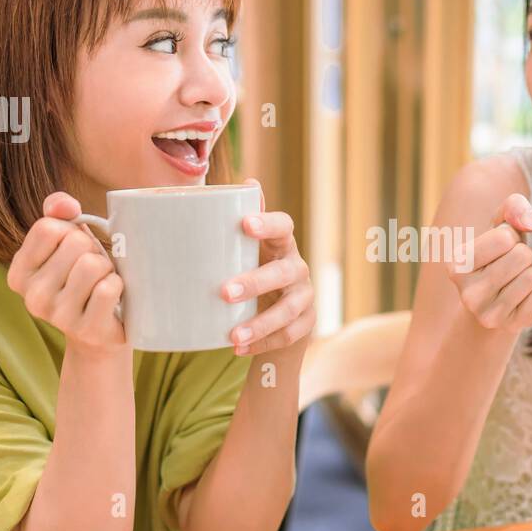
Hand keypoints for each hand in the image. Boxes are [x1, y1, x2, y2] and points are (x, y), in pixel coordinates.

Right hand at [7, 192, 124, 353]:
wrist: (99, 332)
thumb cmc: (83, 277)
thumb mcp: (65, 241)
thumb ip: (57, 211)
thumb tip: (66, 205)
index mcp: (18, 273)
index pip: (48, 227)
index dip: (72, 231)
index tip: (74, 250)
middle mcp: (32, 297)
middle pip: (75, 243)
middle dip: (93, 250)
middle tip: (93, 271)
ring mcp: (58, 317)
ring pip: (93, 264)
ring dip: (107, 268)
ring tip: (101, 282)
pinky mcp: (87, 329)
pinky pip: (108, 288)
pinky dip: (118, 286)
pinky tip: (111, 298)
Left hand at [220, 179, 314, 355]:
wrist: (276, 310)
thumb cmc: (251, 269)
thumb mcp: (244, 249)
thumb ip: (236, 222)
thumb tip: (246, 182)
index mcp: (281, 244)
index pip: (284, 226)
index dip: (268, 223)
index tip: (245, 223)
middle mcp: (297, 267)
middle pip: (283, 273)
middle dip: (255, 282)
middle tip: (224, 292)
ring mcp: (305, 297)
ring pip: (288, 311)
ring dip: (260, 324)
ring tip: (232, 336)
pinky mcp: (307, 323)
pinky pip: (289, 335)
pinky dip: (264, 343)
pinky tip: (239, 349)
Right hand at [447, 192, 531, 331]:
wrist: (492, 305)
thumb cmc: (498, 257)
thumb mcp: (497, 227)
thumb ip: (512, 208)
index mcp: (458, 265)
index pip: (505, 237)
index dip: (513, 236)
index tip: (504, 246)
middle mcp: (468, 293)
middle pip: (521, 256)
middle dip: (525, 254)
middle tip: (515, 264)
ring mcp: (489, 314)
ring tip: (519, 278)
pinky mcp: (511, 326)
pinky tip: (528, 293)